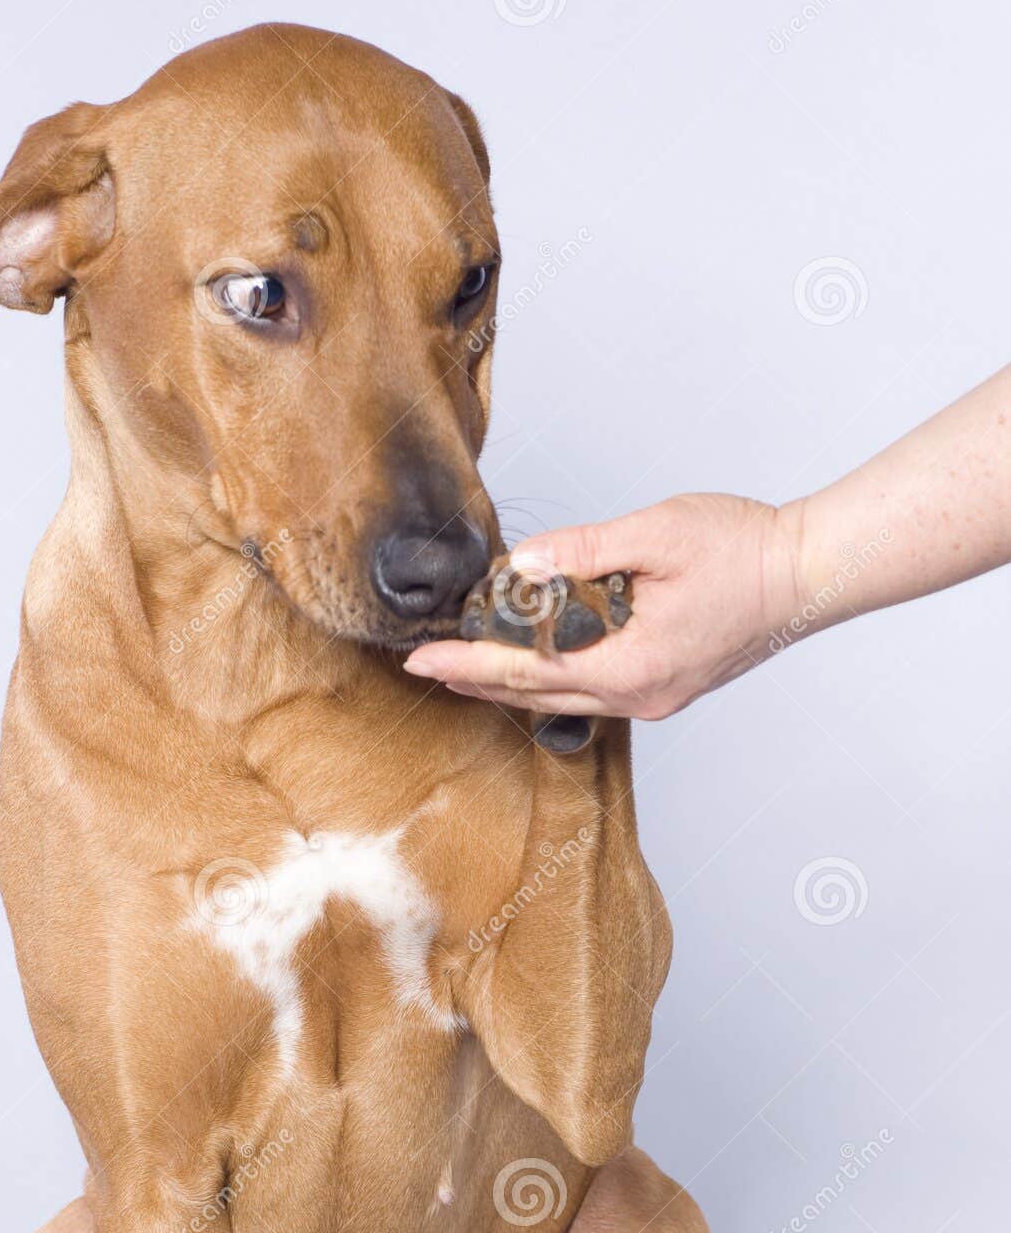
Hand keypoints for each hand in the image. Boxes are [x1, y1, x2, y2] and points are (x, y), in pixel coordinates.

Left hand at [404, 494, 803, 719]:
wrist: (810, 573)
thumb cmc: (745, 549)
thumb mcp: (656, 534)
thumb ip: (584, 550)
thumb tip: (522, 567)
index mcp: (632, 667)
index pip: (528, 671)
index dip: (469, 664)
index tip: (422, 659)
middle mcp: (640, 697)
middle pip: (538, 695)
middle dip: (478, 679)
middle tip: (426, 665)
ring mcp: (655, 699)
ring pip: (564, 698)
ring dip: (514, 682)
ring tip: (466, 665)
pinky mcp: (665, 688)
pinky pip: (593, 690)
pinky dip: (554, 676)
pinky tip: (532, 660)